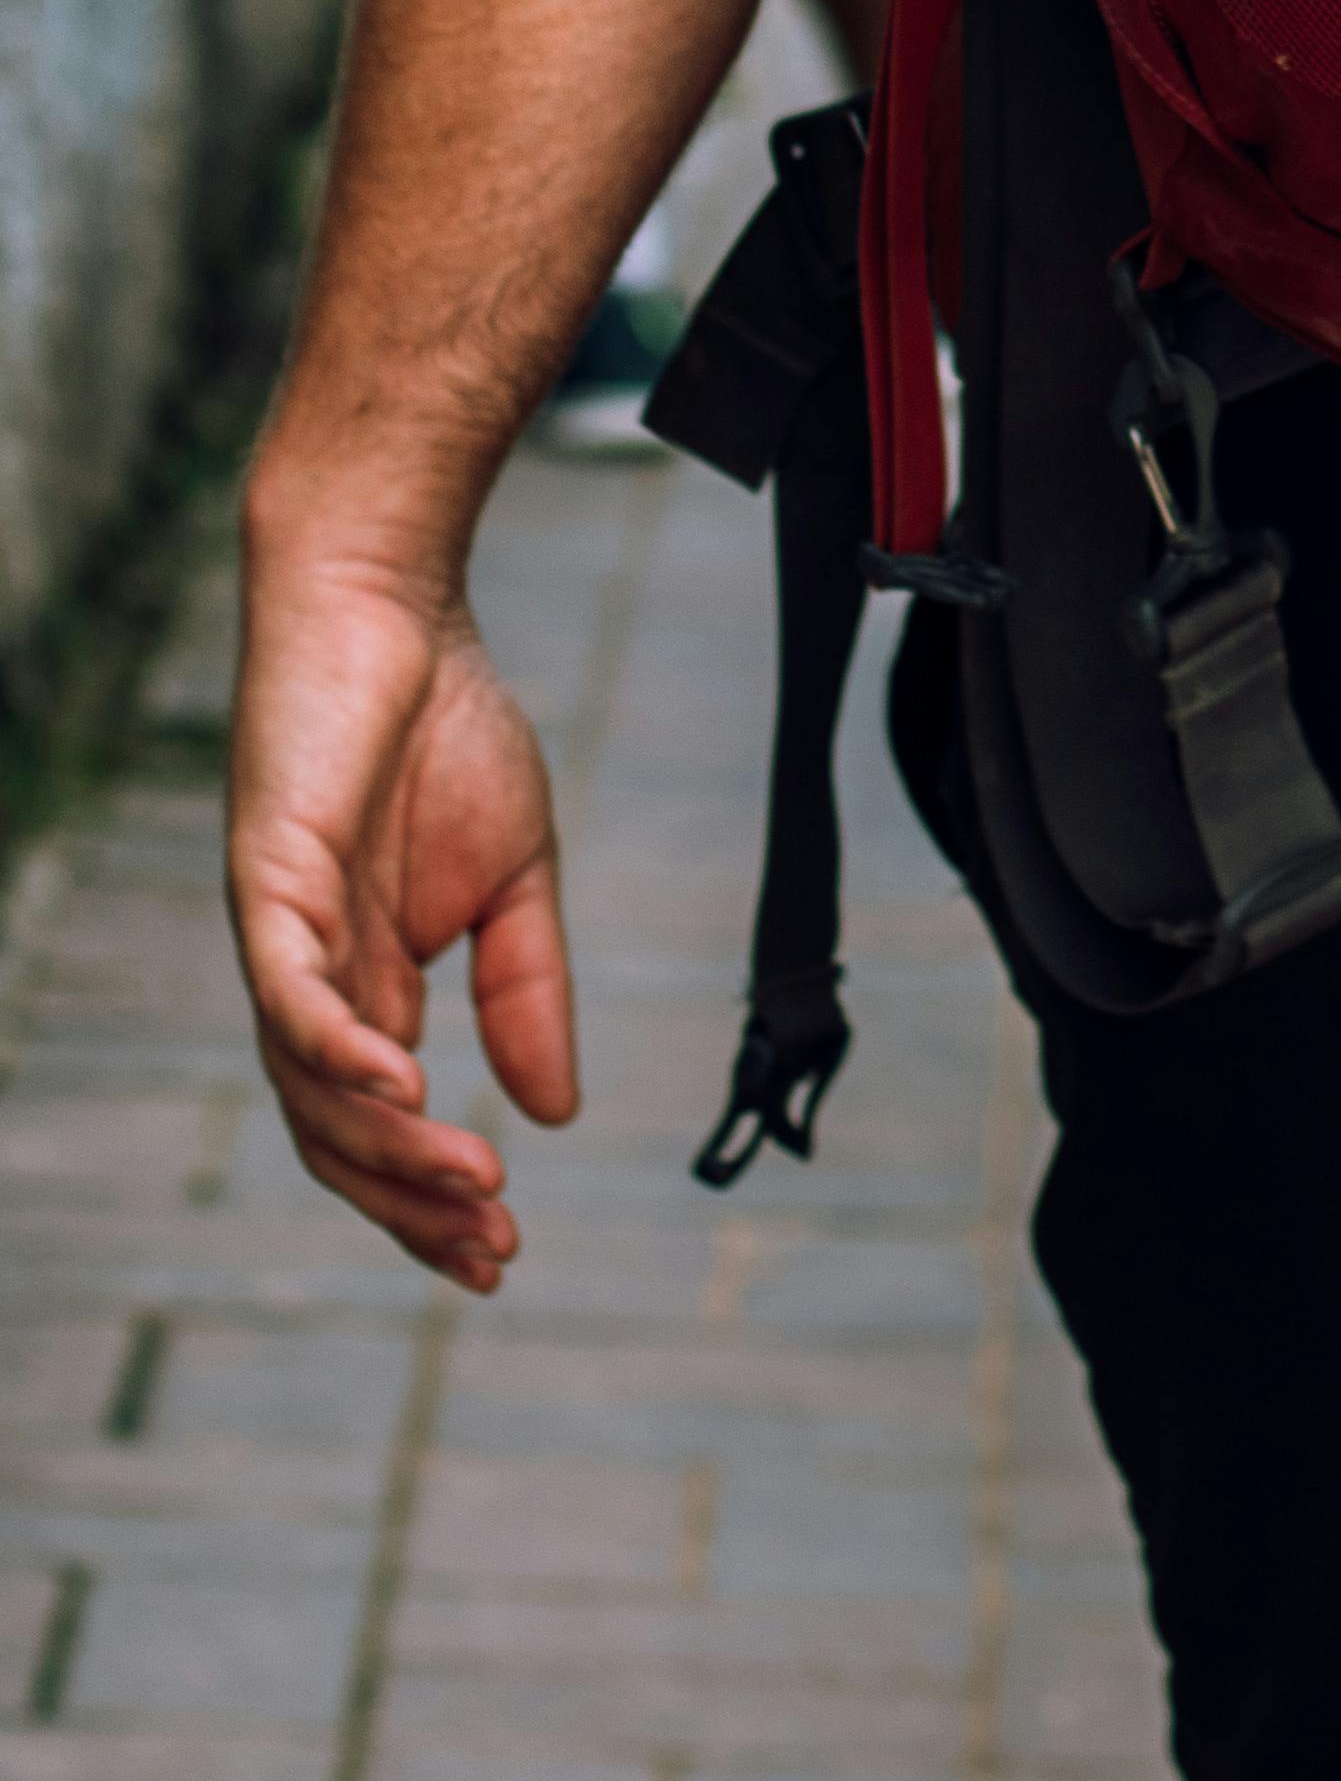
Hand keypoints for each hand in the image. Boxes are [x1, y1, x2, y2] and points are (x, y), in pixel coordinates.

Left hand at [226, 532, 578, 1288]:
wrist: (393, 604)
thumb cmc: (448, 725)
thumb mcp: (518, 877)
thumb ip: (527, 989)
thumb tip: (555, 1113)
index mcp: (369, 984)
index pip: (382, 1127)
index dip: (433, 1199)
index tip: (501, 1254)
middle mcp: (312, 980)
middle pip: (339, 1133)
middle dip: (410, 1202)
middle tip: (487, 1248)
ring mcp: (282, 935)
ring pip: (313, 1084)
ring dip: (388, 1147)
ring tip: (471, 1183)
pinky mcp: (267, 882)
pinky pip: (290, 993)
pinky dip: (337, 1051)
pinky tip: (402, 1087)